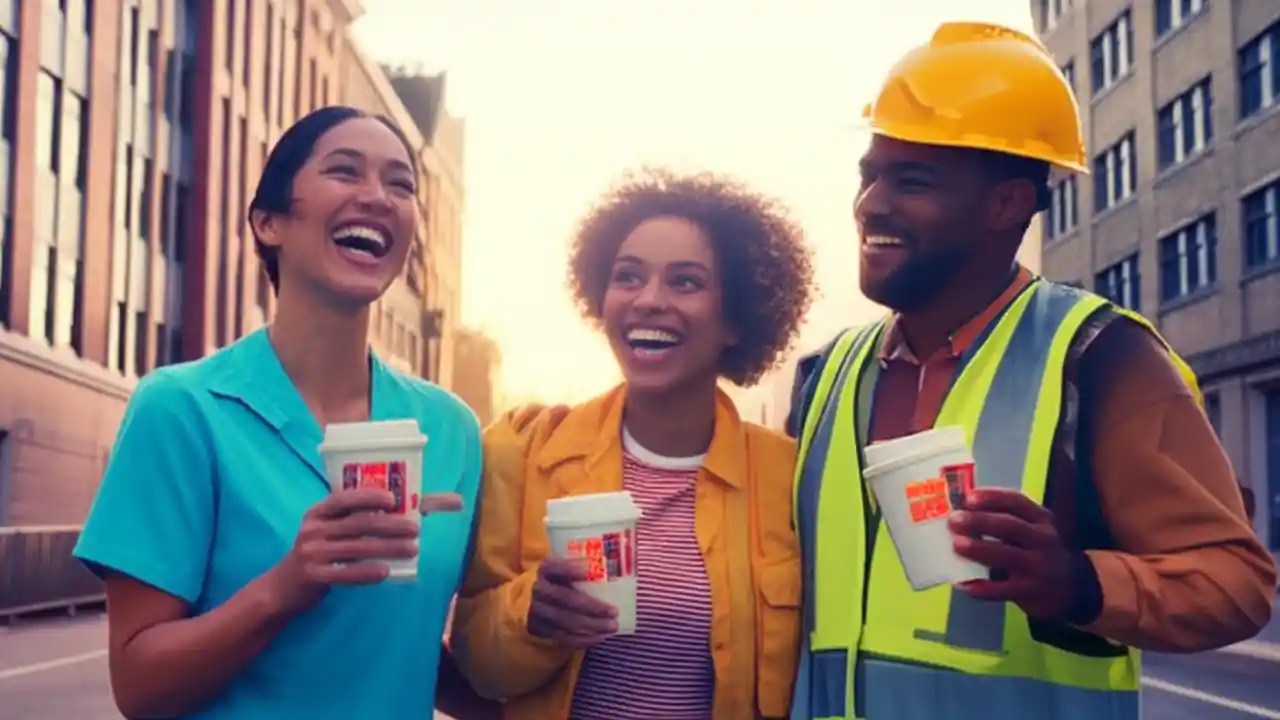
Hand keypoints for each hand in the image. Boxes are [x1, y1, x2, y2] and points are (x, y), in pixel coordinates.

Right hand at [266, 490, 460, 615]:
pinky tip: (386, 572)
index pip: (344, 498)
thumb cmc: (318, 552)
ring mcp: (312, 553)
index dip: (369, 497)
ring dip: (388, 548)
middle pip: (357, 524)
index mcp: (318, 512)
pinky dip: (367, 572)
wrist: (284, 587)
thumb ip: (354, 519)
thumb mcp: (327, 530)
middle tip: (415, 529)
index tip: (393, 500)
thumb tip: (398, 511)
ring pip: (357, 548)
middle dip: (390, 525)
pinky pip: (345, 573)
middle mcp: (313, 529)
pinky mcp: (314, 576)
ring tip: (413, 549)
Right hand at [526, 557, 618, 648]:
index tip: (589, 570)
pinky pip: (564, 637)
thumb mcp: (561, 568)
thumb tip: (603, 567)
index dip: (571, 568)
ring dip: (592, 626)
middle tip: (614, 612)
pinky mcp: (541, 630)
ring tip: (612, 627)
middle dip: (593, 607)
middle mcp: (539, 590)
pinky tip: (600, 637)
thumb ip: (578, 567)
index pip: (556, 568)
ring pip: (566, 621)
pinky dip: (584, 639)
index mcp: (545, 569)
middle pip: (567, 599)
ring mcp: (538, 612)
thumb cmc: (557, 581)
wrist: (530, 600)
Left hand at [948, 487, 1075, 619]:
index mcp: (1040, 519)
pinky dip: (983, 588)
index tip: (968, 498)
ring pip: (1007, 556)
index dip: (993, 498)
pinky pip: (1004, 590)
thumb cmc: (1038, 551)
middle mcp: (1043, 540)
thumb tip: (961, 511)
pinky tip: (964, 585)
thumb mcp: (1032, 530)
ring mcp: (1039, 567)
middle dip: (980, 522)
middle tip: (954, 520)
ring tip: (956, 545)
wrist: (1071, 588)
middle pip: (1011, 527)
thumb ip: (1004, 519)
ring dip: (980, 550)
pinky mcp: (1032, 592)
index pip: (1018, 502)